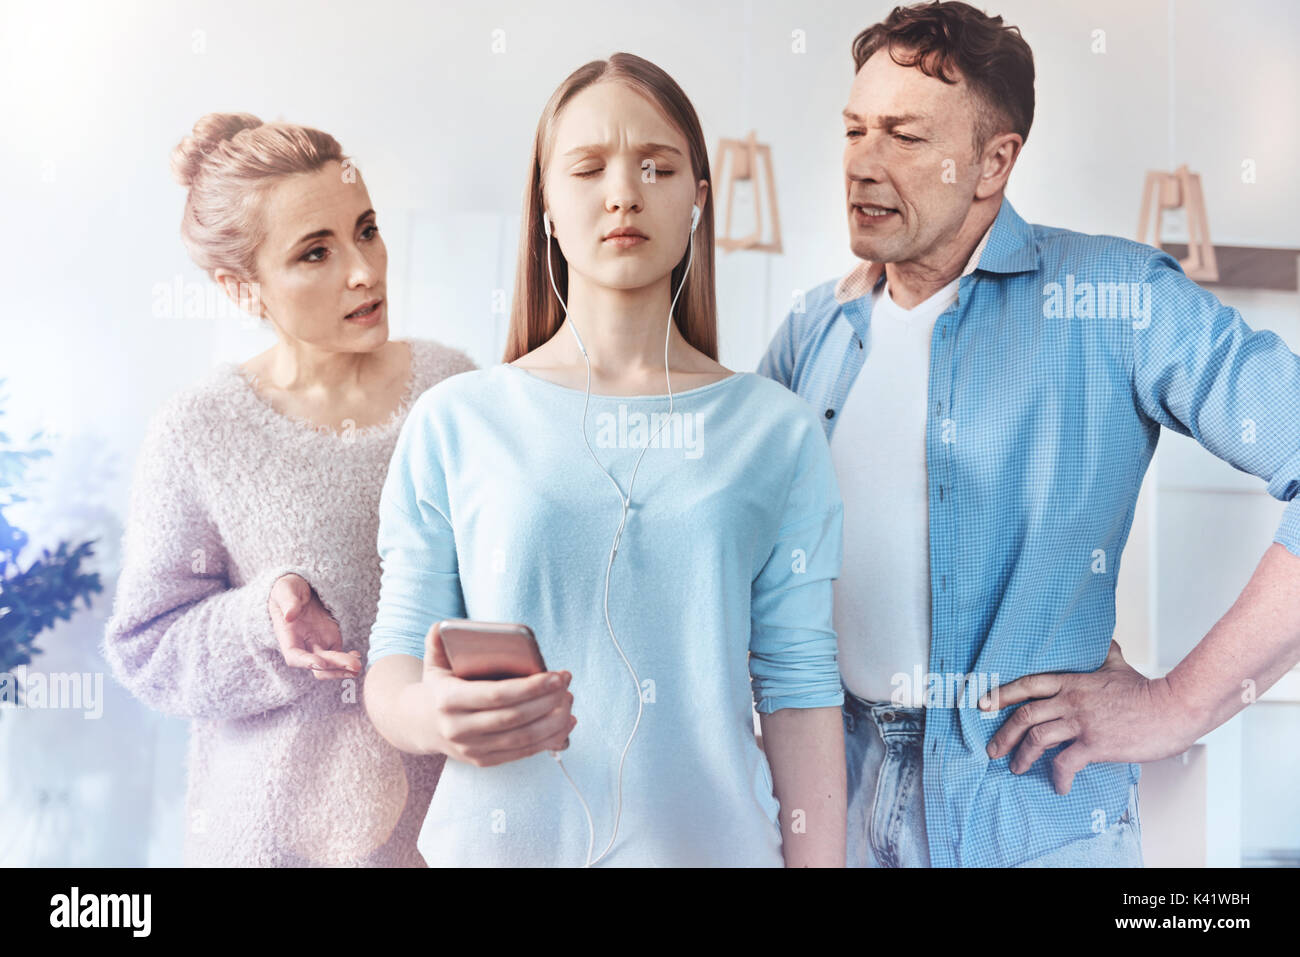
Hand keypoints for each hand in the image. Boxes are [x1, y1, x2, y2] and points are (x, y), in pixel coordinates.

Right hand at [267, 573, 359, 679]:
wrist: (300, 588)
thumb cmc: (288, 589)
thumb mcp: (285, 589)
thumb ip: (288, 601)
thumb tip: (289, 615)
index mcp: (288, 636)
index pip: (294, 657)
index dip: (306, 662)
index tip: (321, 663)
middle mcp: (303, 645)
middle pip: (317, 665)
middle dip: (335, 668)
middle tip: (354, 666)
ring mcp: (318, 644)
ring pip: (330, 665)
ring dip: (343, 669)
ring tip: (358, 666)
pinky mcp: (330, 640)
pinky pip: (339, 656)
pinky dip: (348, 660)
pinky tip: (357, 655)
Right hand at [411, 621, 575, 766]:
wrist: (419, 724)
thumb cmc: (437, 687)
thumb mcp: (433, 662)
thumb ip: (437, 641)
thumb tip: (443, 625)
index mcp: (448, 700)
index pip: (497, 695)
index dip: (531, 688)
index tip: (556, 675)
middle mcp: (458, 729)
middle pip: (514, 718)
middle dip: (548, 701)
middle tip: (566, 683)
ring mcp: (471, 749)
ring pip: (522, 738)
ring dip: (553, 721)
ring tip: (569, 700)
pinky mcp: (483, 760)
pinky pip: (521, 753)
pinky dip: (547, 740)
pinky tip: (565, 724)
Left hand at [979, 640, 1199, 794]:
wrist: (1173, 708)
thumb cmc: (1147, 690)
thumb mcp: (1118, 664)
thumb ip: (1105, 653)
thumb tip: (1105, 639)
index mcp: (1072, 681)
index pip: (1027, 684)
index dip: (1001, 694)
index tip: (982, 703)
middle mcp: (1070, 701)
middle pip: (1024, 715)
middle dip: (1003, 734)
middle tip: (992, 749)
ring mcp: (1081, 723)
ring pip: (1037, 739)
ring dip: (1022, 757)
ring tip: (1016, 768)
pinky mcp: (1095, 745)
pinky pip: (1065, 763)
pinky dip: (1058, 777)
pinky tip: (1059, 786)